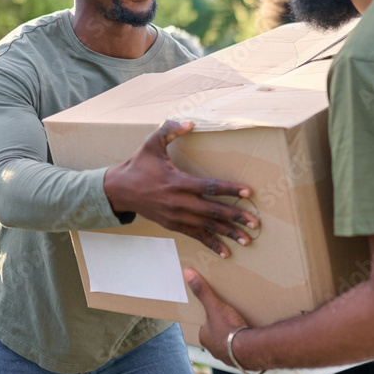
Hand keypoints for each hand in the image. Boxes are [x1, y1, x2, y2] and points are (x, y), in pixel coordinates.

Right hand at [103, 120, 257, 256]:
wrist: (118, 190)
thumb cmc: (138, 165)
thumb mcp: (151, 143)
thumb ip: (170, 130)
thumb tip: (190, 122)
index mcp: (177, 181)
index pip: (208, 186)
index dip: (229, 189)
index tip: (248, 192)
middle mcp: (178, 202)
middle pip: (212, 211)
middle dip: (235, 216)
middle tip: (255, 222)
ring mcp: (175, 216)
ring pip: (206, 226)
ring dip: (227, 233)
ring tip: (247, 240)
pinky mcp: (173, 225)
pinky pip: (195, 236)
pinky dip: (211, 244)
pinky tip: (226, 252)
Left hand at [184, 268, 256, 368]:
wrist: (248, 348)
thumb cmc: (228, 328)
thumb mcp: (214, 306)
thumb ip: (202, 291)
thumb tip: (187, 274)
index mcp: (204, 337)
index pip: (205, 323)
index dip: (212, 315)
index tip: (219, 308)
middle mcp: (213, 349)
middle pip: (216, 333)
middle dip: (223, 326)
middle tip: (232, 316)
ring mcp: (226, 356)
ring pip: (228, 342)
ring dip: (234, 335)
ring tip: (242, 324)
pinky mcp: (240, 360)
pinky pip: (240, 349)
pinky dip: (243, 343)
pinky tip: (249, 335)